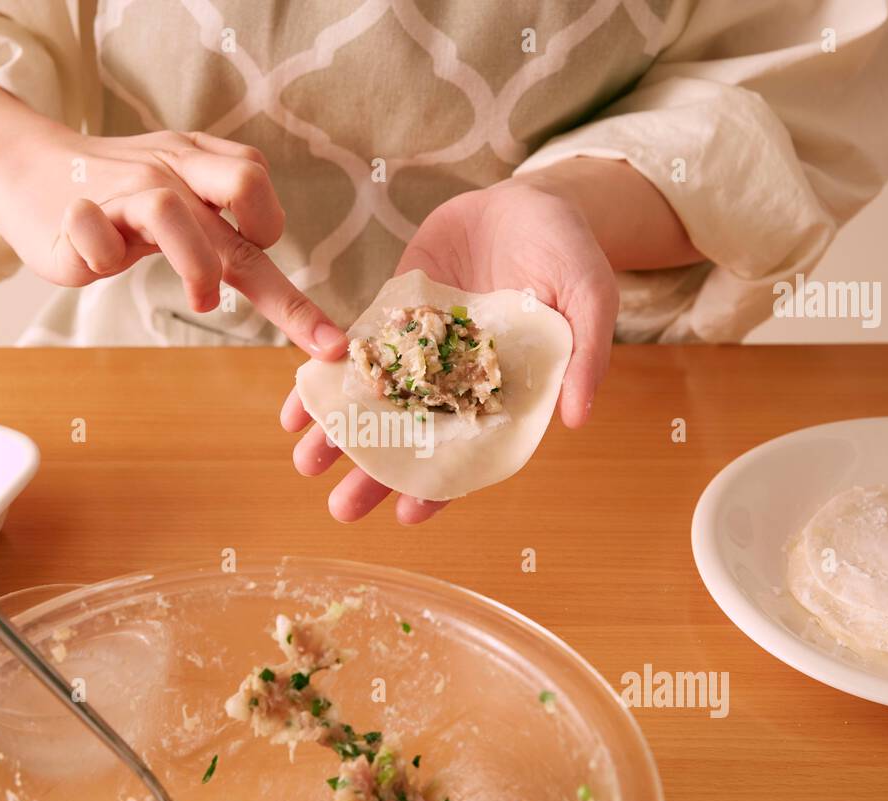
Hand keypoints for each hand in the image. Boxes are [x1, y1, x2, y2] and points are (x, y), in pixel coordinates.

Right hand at [0, 126, 346, 356]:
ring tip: (201, 299)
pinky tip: (97, 262)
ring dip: (196, 268)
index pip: (257, 184)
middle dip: (286, 288)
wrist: (23, 163)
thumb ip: (226, 230)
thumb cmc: (115, 191)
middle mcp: (168, 169)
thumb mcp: (178, 195)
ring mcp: (121, 190)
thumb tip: (284, 294)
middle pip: (242, 191)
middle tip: (313, 338)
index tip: (287, 282)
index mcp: (199, 162)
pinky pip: (97, 237)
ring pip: (170, 211)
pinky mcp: (75, 215)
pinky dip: (102, 259)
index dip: (278, 230)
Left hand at [282, 177, 617, 522]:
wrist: (531, 200)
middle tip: (341, 508)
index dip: (440, 486)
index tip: (407, 515)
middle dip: (375, 474)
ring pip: (376, 402)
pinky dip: (326, 378)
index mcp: (505, 392)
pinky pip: (356, 353)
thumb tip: (577, 419)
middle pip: (412, 439)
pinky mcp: (394, 314)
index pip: (469, 453)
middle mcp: (457, 381)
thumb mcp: (592, 295)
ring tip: (305, 462)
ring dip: (341, 434)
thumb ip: (586, 354)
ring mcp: (422, 349)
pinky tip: (295, 403)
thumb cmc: (571, 252)